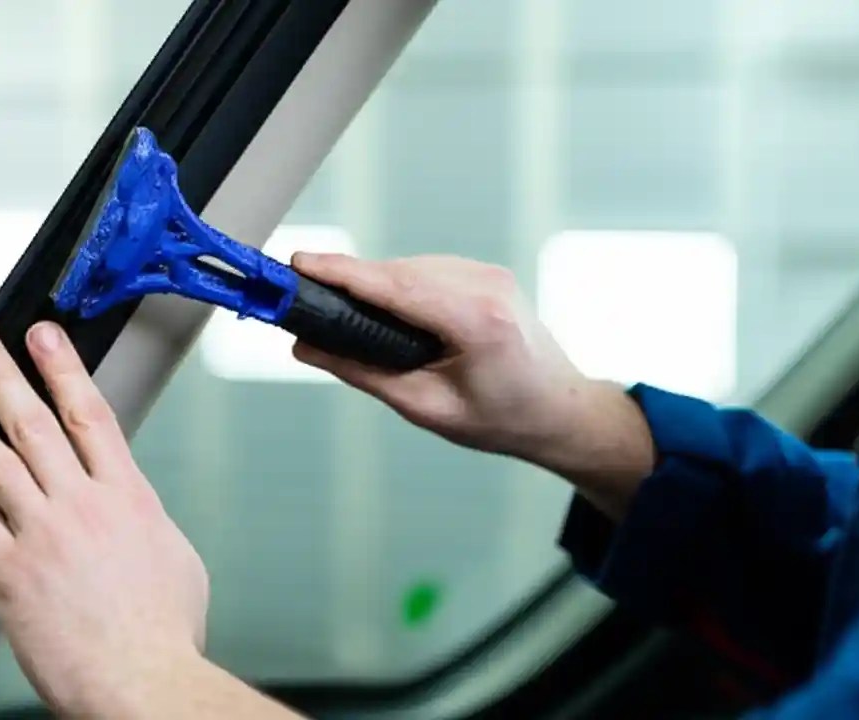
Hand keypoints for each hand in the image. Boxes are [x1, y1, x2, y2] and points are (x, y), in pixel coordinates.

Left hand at [0, 323, 208, 717]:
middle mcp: (83, 506)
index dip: (64, 368)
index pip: (89, 415)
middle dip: (4, 374)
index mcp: (129, 497)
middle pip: (35, 424)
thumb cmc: (164, 631)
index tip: (44, 336)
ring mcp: (43, 535)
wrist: (140, 678)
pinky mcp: (10, 570)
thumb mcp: (176, 559)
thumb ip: (146, 523)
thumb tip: (135, 511)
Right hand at [291, 253, 654, 515]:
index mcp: (476, 320)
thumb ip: (362, 372)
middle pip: (397, 271)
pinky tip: (383, 306)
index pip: (393, 284)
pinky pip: (430, 269)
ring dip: (375, 283)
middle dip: (349, 279)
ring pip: (411, 266)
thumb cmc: (502, 419)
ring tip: (338, 307)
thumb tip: (307, 346)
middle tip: (300, 294)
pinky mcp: (487, 274)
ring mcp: (490, 274)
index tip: (299, 263)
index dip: (340, 272)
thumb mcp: (426, 406)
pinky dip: (401, 284)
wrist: (559, 411)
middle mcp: (486, 286)